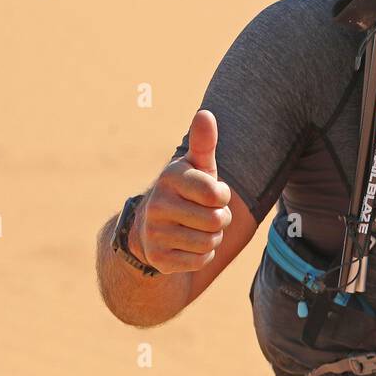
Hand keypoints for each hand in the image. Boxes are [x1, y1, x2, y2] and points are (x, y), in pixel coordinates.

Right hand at [132, 109, 233, 273]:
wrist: (153, 227)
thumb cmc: (188, 191)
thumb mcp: (197, 167)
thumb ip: (204, 142)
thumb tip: (205, 114)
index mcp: (170, 178)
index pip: (215, 194)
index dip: (222, 196)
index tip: (212, 194)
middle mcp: (157, 204)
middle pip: (216, 221)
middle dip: (219, 219)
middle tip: (204, 213)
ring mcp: (154, 233)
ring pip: (209, 242)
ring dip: (211, 238)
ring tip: (196, 228)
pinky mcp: (158, 259)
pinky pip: (200, 261)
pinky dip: (202, 255)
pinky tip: (187, 245)